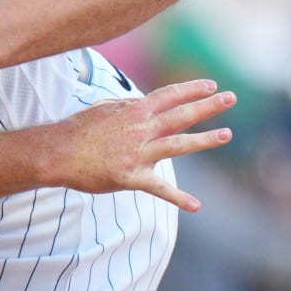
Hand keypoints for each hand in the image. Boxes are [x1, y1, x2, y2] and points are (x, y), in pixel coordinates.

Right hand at [45, 79, 234, 211]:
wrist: (58, 152)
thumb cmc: (79, 130)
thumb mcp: (105, 109)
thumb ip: (128, 108)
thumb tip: (143, 104)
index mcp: (134, 111)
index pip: (169, 95)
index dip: (191, 89)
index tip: (211, 85)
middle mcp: (141, 129)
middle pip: (181, 114)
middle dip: (208, 106)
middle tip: (232, 98)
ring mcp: (138, 153)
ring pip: (178, 144)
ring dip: (205, 140)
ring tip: (227, 135)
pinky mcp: (131, 177)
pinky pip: (160, 189)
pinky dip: (179, 198)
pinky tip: (196, 205)